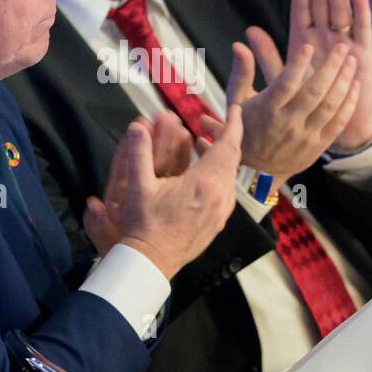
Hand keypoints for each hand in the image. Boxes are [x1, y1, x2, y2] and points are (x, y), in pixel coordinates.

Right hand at [92, 104, 243, 278]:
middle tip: (206, 125)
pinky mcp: (218, 222)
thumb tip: (136, 126)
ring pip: (230, 175)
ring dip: (219, 157)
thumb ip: (139, 152)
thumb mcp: (137, 186)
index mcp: (205, 182)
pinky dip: (218, 175)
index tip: (235, 109)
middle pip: (232, 158)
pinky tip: (200, 173)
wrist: (151, 261)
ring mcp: (222, 211)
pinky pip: (226, 191)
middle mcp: (220, 196)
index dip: (233, 124)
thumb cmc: (144, 225)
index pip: (228, 144)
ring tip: (200, 146)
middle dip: (222, 137)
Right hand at [202, 40, 360, 185]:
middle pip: (314, 92)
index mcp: (266, 109)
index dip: (298, 63)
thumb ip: (241, 72)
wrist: (256, 172)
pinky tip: (355, 87)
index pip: (286, 83)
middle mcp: (287, 123)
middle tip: (341, 48)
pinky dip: (348, 104)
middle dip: (331, 67)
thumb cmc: (246, 128)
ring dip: (344, 82)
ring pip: (329, 106)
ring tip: (351, 63)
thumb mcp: (237, 100)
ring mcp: (304, 136)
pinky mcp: (317, 147)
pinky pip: (337, 123)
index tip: (309, 47)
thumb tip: (239, 44)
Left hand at [252, 0, 371, 151]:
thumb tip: (245, 34)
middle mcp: (325, 41)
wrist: (329, 128)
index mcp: (304, 45)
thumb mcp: (278, 81)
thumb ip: (265, 57)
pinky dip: (360, 12)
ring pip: (340, 13)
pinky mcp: (362, 55)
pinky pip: (361, 30)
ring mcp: (344, 46)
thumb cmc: (301, 105)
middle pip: (322, 7)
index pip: (302, 13)